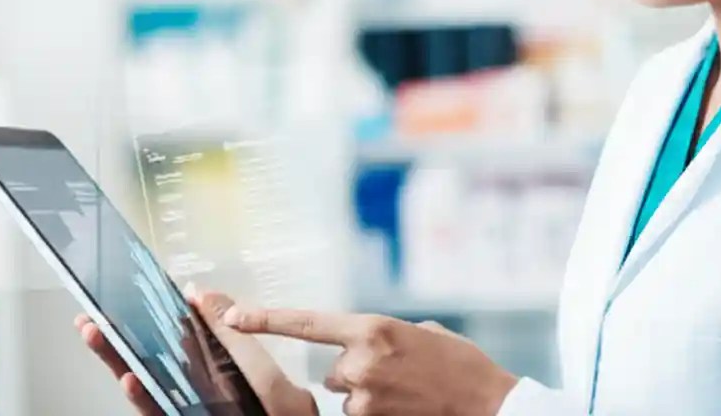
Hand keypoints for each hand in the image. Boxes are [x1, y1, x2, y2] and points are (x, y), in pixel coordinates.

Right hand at [76, 288, 317, 415]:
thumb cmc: (279, 412)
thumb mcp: (262, 370)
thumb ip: (231, 335)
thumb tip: (199, 291)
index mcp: (208, 369)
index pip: (172, 339)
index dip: (147, 317)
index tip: (122, 293)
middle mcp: (191, 390)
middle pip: (147, 361)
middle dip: (117, 338)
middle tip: (91, 314)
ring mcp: (185, 409)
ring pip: (144, 385)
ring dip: (117, 360)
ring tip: (97, 334)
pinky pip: (157, 413)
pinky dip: (144, 398)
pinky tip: (131, 379)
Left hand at [225, 307, 518, 415]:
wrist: (490, 405)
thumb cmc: (461, 365)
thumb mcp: (422, 333)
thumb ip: (383, 334)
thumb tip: (364, 344)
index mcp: (372, 328)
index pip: (305, 322)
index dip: (264, 318)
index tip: (230, 314)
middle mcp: (361, 361)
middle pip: (334, 369)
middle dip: (357, 373)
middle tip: (398, 376)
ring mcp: (364, 397)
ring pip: (348, 396)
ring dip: (371, 396)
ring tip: (409, 393)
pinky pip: (361, 415)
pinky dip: (380, 412)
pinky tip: (408, 407)